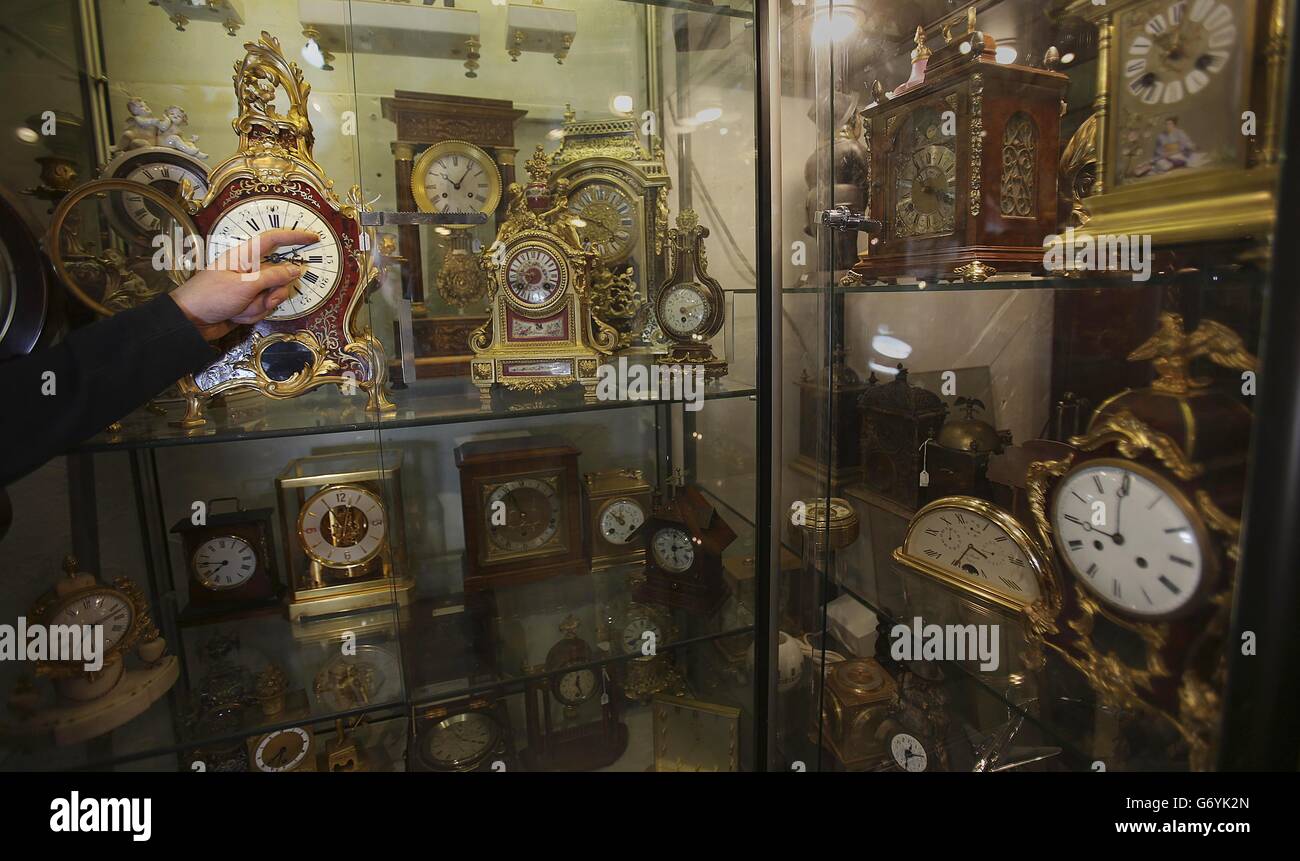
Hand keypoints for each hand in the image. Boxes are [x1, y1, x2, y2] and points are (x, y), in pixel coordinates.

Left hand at [169, 228, 318, 340]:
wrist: (190, 322)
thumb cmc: (211, 296)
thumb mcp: (245, 285)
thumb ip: (273, 276)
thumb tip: (296, 269)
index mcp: (244, 256)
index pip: (273, 240)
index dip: (294, 237)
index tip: (313, 238)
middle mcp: (249, 269)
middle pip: (279, 275)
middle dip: (274, 292)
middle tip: (263, 300)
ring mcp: (249, 287)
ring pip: (273, 294)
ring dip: (260, 306)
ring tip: (240, 309)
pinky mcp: (247, 302)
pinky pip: (263, 307)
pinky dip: (253, 314)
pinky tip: (237, 315)